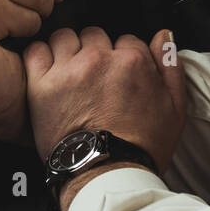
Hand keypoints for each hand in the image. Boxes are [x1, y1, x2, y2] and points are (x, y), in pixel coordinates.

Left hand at [23, 27, 186, 180]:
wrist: (107, 175)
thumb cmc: (140, 147)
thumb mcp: (175, 108)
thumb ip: (170, 66)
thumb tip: (163, 36)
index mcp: (132, 61)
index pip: (126, 39)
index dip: (122, 57)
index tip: (117, 74)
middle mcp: (99, 60)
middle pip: (94, 35)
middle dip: (95, 51)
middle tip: (94, 76)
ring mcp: (69, 70)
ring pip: (64, 38)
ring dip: (68, 50)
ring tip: (70, 73)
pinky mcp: (42, 84)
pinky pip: (35, 51)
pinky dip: (40, 57)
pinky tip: (48, 71)